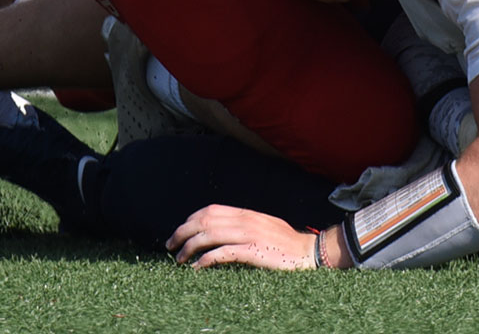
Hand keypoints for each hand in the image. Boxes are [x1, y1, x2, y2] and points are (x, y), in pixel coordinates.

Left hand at [168, 205, 317, 269]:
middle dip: (182, 232)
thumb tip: (220, 230)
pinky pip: (221, 253)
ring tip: (179, 259)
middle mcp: (245, 220)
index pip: (210, 210)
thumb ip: (243, 224)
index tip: (179, 232)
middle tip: (170, 246)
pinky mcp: (253, 251)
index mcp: (246, 213)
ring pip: (208, 235)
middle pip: (204, 220)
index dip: (190, 220)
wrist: (308, 252)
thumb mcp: (262, 225)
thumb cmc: (285, 243)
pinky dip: (205, 260)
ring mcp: (249, 234)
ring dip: (188, 248)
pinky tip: (197, 267)